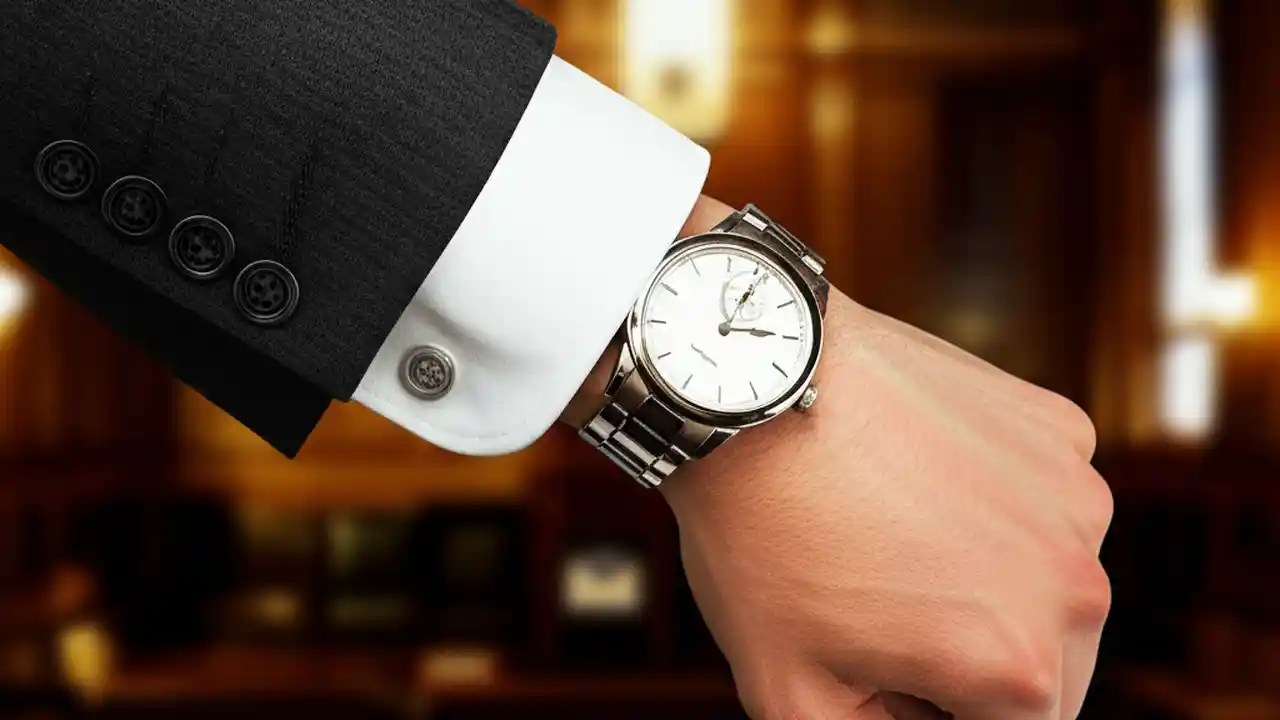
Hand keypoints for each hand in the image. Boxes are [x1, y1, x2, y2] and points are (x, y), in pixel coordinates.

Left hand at [563, 196, 1112, 719]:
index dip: (926, 710)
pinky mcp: (1060, 429)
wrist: (751, 385)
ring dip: (988, 583)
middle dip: (969, 662)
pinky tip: (918, 478)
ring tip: (888, 537)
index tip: (870, 661)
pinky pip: (1042, 502)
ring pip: (1044, 583)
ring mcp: (1076, 493)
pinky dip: (995, 506)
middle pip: (1043, 671)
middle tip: (875, 605)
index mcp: (1020, 665)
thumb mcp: (788, 692)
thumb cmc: (760, 536)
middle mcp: (1077, 582)